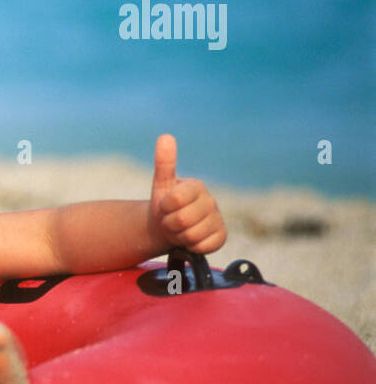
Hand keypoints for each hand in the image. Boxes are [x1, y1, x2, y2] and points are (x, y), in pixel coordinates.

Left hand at [149, 134, 225, 253]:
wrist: (169, 228)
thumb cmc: (165, 205)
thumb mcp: (161, 184)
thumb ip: (164, 162)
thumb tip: (166, 136)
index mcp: (196, 186)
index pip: (174, 199)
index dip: (163, 207)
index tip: (164, 206)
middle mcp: (210, 201)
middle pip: (182, 219)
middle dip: (169, 223)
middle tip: (170, 220)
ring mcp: (218, 220)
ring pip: (191, 235)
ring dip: (178, 236)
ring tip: (179, 229)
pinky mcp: (221, 237)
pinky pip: (202, 246)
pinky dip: (190, 246)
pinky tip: (190, 238)